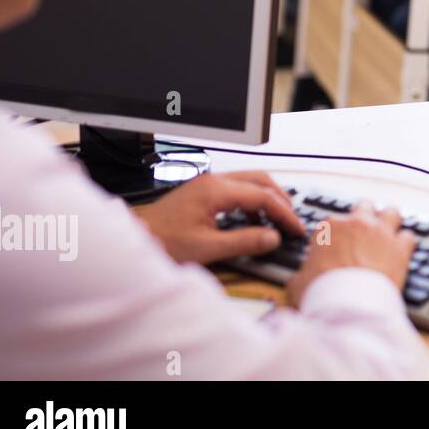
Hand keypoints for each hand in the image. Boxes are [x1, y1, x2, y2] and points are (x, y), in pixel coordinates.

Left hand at [132, 171, 304, 265]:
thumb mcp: (207, 248)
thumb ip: (244, 241)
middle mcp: (213, 181)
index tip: (296, 229)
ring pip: (249, 182)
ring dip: (267, 199)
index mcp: (216, 190)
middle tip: (293, 220)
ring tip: (278, 220)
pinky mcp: (202, 192)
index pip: (263, 196)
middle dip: (281, 199)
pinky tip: (253, 221)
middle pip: (260, 180)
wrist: (132, 240)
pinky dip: (252, 203)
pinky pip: (236, 189)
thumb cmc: (162, 242)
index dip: (284, 213)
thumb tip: (273, 238)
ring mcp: (207, 184)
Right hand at [287, 203, 415, 306]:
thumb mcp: (298, 283)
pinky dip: (406, 244)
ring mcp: (381, 232)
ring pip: (391, 212)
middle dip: (365, 216)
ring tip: (390, 230)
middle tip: (366, 230)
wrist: (349, 305)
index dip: (337, 233)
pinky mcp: (400, 247)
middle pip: (364, 206)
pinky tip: (403, 252)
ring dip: (390, 220)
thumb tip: (299, 279)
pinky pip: (409, 236)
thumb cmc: (321, 293)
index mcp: (329, 228)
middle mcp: (357, 223)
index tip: (339, 243)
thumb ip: (302, 273)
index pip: (333, 221)